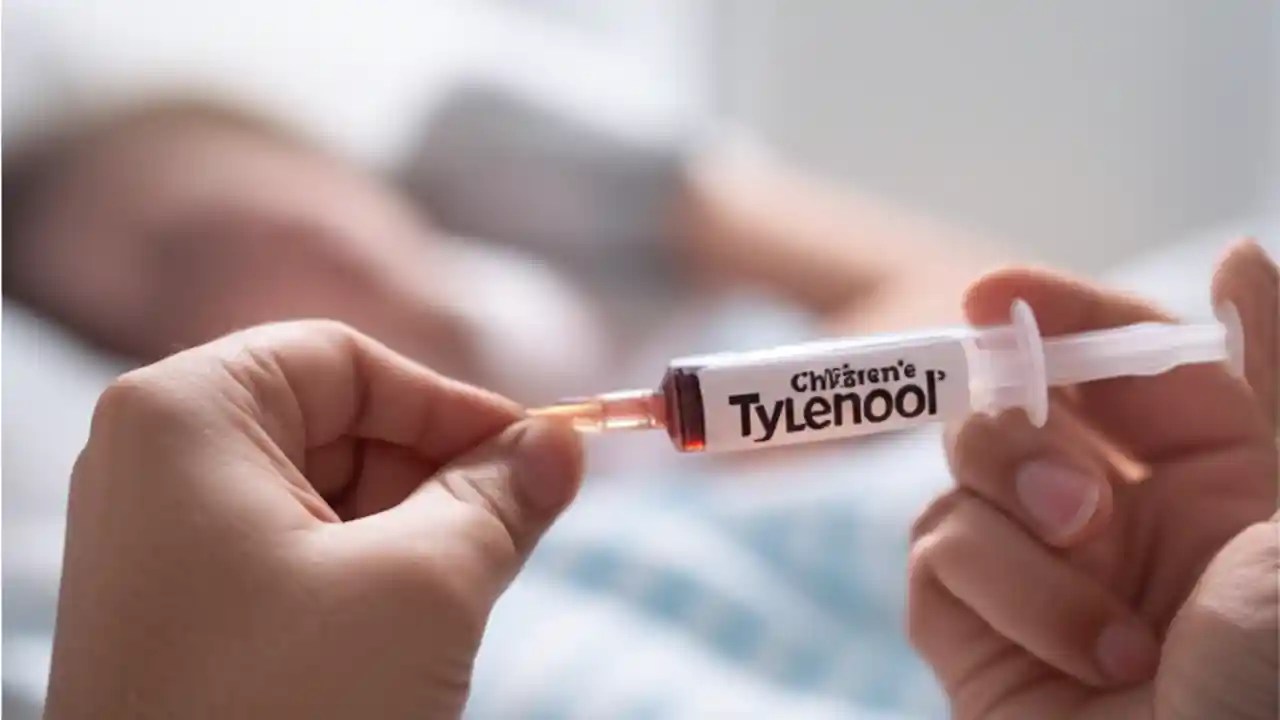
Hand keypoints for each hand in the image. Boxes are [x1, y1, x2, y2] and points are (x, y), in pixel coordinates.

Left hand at [45, 321, 582, 718]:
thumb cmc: (282, 710)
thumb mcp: (423, 589)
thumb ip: (502, 498)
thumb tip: (560, 447)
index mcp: (186, 414)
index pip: (347, 361)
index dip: (448, 404)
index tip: (531, 457)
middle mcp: (152, 463)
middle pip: (333, 424)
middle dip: (428, 480)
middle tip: (497, 540)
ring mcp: (156, 543)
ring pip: (319, 497)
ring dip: (402, 539)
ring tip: (435, 608)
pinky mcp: (174, 612)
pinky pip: (288, 558)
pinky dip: (359, 582)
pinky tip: (388, 640)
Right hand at [908, 240, 1277, 718]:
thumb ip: (1277, 367)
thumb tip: (1232, 254)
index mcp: (1223, 478)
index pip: (1122, 362)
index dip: (1061, 318)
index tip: (995, 297)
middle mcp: (1128, 522)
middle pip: (1020, 404)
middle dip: (1026, 426)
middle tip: (1075, 488)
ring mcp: (1044, 577)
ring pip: (964, 470)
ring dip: (1021, 507)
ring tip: (1095, 569)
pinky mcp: (976, 636)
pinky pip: (940, 555)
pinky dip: (1004, 587)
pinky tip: (1085, 655)